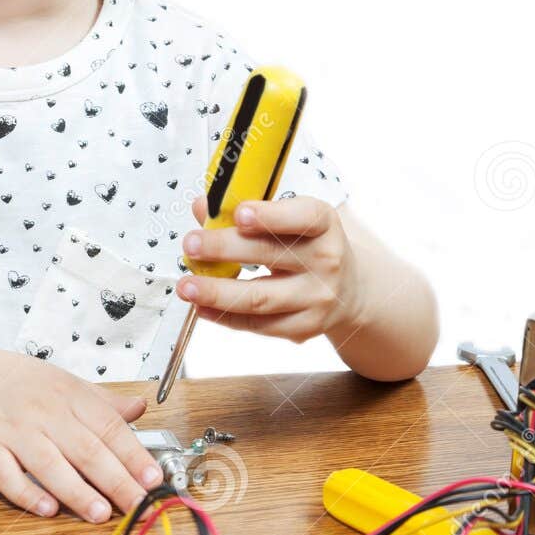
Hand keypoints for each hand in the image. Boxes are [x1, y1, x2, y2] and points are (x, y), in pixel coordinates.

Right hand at [0, 341, 163, 522]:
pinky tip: (46, 508)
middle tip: (139, 504)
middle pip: (85, 449)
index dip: (133, 454)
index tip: (154, 478)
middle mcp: (42, 412)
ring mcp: (12, 432)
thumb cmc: (14, 382)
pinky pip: (6, 476)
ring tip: (101, 513)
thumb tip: (139, 407)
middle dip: (116, 480)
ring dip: (77, 492)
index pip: (108, 426)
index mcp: (67, 394)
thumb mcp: (62, 381)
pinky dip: (26, 493)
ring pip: (50, 465)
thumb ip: (101, 401)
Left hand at [176, 194, 362, 343]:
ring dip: (217, 292)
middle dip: (224, 249)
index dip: (271, 215)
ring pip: (260, 298)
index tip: (240, 213)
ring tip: (186, 286)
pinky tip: (202, 308)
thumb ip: (245, 211)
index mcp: (324, 224)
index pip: (303, 217)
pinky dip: (226, 317)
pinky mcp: (305, 327)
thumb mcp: (288, 220)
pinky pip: (259, 325)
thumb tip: (203, 207)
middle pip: (271, 255)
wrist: (348, 290)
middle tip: (190, 244)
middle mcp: (327, 260)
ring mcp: (317, 298)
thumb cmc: (307, 246)